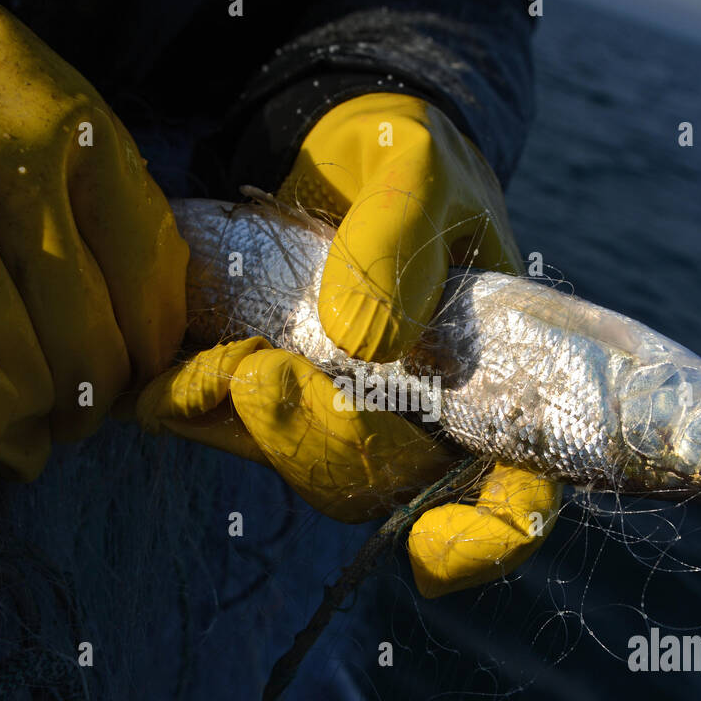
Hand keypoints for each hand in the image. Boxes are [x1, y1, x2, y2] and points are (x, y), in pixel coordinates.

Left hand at [140, 93, 562, 596]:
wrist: (338, 146)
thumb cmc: (405, 155)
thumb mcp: (414, 169)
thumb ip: (397, 241)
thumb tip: (363, 346)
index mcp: (505, 376)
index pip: (522, 487)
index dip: (489, 538)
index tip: (434, 554)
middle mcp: (435, 416)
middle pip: (392, 486)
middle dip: (321, 443)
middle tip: (261, 370)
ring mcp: (360, 416)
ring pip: (313, 471)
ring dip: (257, 430)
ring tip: (218, 360)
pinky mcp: (289, 401)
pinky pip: (249, 438)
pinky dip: (207, 412)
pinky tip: (178, 376)